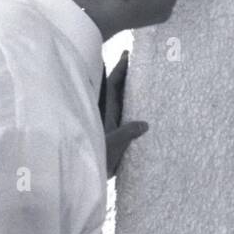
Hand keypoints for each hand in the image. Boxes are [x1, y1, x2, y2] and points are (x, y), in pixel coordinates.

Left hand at [103, 50, 147, 175]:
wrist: (87, 178)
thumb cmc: (96, 161)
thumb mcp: (112, 146)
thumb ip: (127, 134)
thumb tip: (144, 124)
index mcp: (106, 112)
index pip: (113, 84)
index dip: (120, 69)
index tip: (128, 55)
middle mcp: (108, 115)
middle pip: (118, 89)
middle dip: (128, 75)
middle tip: (141, 61)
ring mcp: (112, 124)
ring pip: (122, 101)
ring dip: (131, 90)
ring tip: (146, 78)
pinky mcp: (117, 135)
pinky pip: (127, 116)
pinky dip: (134, 108)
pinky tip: (145, 108)